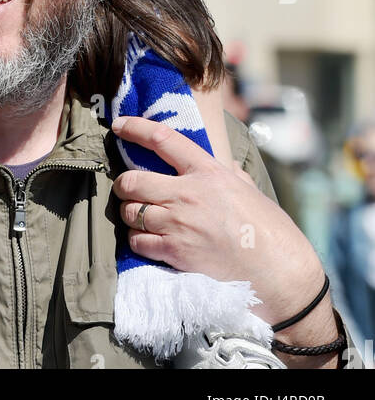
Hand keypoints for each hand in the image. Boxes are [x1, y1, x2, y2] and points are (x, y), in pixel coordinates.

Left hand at [111, 115, 324, 324]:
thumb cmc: (270, 230)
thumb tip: (226, 165)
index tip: (119, 126)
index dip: (136, 128)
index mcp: (208, 171)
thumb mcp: (250, 190)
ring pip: (130, 212)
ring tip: (138, 217)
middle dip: (123, 184)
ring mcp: (179, 224)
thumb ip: (231, 175)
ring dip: (130, 214)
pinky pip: (137, 242)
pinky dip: (137, 241)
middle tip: (127, 189)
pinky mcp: (175, 253)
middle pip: (132, 180)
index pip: (163, 139)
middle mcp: (188, 194)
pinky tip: (148, 241)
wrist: (279, 273)